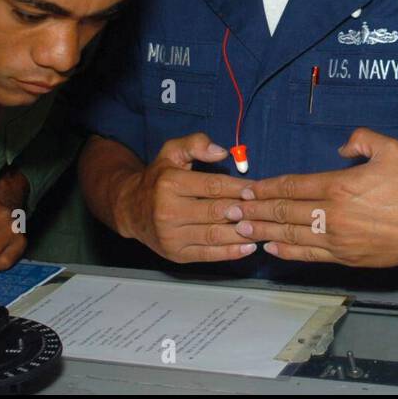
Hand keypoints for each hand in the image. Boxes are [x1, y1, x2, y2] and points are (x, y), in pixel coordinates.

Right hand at [116, 132, 257, 263]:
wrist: (130, 209)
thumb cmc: (158, 178)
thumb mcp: (171, 152)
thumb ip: (195, 144)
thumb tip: (222, 151)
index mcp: (170, 184)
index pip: (213, 186)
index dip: (239, 188)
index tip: (258, 189)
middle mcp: (169, 212)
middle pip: (217, 212)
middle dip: (245, 211)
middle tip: (267, 210)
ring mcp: (172, 236)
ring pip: (215, 235)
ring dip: (243, 234)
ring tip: (264, 228)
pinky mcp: (176, 255)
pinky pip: (208, 255)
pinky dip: (231, 252)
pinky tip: (249, 247)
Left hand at [235, 128, 397, 266]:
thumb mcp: (391, 149)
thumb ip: (361, 139)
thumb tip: (342, 147)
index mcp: (339, 186)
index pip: (293, 187)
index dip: (267, 188)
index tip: (248, 189)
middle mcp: (333, 214)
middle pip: (285, 212)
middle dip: (256, 210)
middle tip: (231, 210)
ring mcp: (338, 239)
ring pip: (291, 235)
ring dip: (264, 231)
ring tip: (241, 228)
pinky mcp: (345, 258)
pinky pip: (309, 254)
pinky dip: (287, 251)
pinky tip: (271, 248)